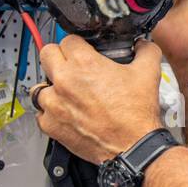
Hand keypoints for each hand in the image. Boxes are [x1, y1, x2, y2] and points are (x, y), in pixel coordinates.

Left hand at [35, 35, 162, 164]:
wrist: (133, 147)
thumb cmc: (136, 115)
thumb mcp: (148, 73)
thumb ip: (145, 51)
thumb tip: (142, 46)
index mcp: (84, 63)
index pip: (68, 40)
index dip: (78, 44)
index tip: (83, 51)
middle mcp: (64, 81)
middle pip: (46, 54)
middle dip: (58, 57)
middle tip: (70, 66)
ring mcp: (54, 104)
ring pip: (39, 86)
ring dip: (51, 87)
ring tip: (65, 92)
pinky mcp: (51, 125)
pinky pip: (41, 114)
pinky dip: (50, 113)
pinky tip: (64, 113)